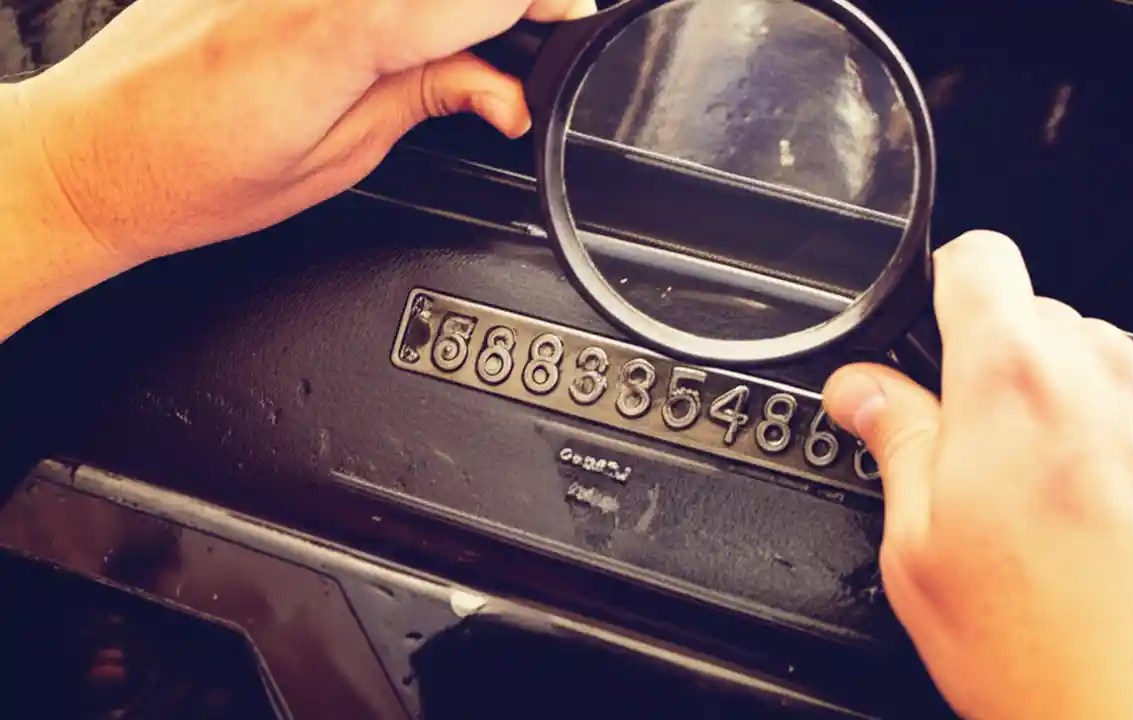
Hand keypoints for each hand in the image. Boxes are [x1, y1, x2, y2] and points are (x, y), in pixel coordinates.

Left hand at [12, 0, 593, 266]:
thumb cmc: (190, 176)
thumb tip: (503, 93)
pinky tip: (409, 26)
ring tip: (476, 33)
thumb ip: (426, 101)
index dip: (535, 4)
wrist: (89, 155)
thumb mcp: (334, 159)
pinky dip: (397, 6)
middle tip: (535, 26)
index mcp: (331, 38)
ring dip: (450, 3)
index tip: (571, 18)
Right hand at [823, 231, 1132, 718]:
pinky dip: (1123, 446)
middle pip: (1037, 320)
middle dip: (997, 372)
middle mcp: (1106, 378)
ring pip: (1099, 367)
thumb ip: (892, 439)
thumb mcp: (917, 547)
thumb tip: (861, 390)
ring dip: (1063, 409)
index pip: (978, 259)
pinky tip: (1103, 527)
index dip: (943, 285)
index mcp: (1013, 382)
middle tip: (975, 460)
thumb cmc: (1038, 651)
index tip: (935, 331)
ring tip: (1045, 509)